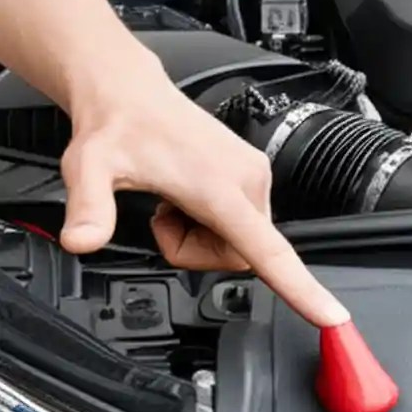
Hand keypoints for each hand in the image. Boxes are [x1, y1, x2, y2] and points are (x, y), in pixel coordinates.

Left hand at [57, 61, 348, 327]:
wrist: (132, 95)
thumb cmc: (118, 128)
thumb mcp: (89, 168)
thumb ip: (88, 207)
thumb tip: (80, 241)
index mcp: (222, 188)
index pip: (269, 252)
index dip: (301, 288)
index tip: (332, 316)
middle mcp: (250, 182)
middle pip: (242, 256)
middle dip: (197, 252)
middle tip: (161, 218)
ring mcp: (255, 178)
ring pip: (241, 242)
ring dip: (201, 238)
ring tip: (171, 202)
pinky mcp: (253, 177)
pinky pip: (241, 224)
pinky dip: (208, 222)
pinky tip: (184, 194)